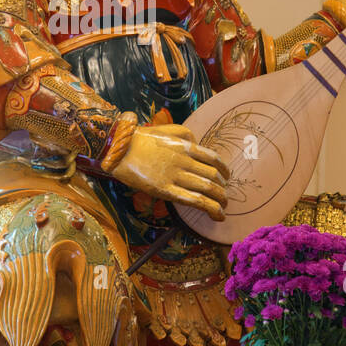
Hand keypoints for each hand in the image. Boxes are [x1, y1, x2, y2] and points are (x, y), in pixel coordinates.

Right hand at [107, 123, 229, 221]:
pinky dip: (210, 209)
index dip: (224, 170)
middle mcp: (184, 161)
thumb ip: (186, 134)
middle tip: (224, 195)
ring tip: (223, 207)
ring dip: (221, 200)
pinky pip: (195, 200)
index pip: (214, 159)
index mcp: (186, 146)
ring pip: (208, 189)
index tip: (226, 177)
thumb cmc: (141, 139)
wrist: (119, 150)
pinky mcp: (166, 191)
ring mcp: (175, 176)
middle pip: (214, 176)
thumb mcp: (167, 129)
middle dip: (223, 187)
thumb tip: (198, 143)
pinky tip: (217, 215)